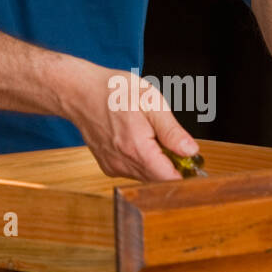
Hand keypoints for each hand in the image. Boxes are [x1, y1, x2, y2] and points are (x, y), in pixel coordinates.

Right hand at [63, 59, 198, 181]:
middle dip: (171, 166)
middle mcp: (123, 163)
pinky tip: (137, 142)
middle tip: (171, 141)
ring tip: (151, 137)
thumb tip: (190, 150)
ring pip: (146, 177)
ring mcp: (113, 167)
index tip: (191, 160)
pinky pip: (132, 172)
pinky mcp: (108, 167)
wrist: (80, 92)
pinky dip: (141, 162)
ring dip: (155, 163)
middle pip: (159, 179)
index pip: (170, 178)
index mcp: (137, 148)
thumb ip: (172, 131)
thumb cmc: (113, 92)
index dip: (185, 172)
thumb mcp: (151, 102)